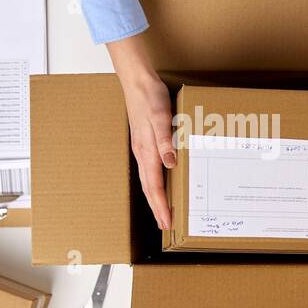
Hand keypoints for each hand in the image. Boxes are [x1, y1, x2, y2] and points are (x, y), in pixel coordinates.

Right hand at [108, 33, 173, 229]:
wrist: (137, 81)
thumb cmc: (149, 97)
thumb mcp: (161, 116)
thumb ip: (164, 140)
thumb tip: (170, 163)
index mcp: (146, 151)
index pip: (155, 186)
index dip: (161, 206)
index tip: (167, 222)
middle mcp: (143, 153)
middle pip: (150, 188)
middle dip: (157, 208)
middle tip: (165, 225)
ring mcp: (142, 148)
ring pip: (149, 180)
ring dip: (156, 198)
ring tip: (163, 211)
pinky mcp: (145, 142)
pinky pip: (150, 169)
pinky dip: (155, 183)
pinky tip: (161, 183)